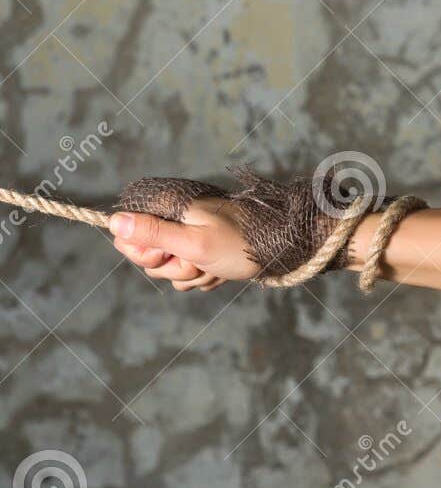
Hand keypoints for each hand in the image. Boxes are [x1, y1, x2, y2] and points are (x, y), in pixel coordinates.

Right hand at [109, 196, 262, 288]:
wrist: (280, 248)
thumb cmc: (239, 243)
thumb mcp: (193, 242)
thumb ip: (153, 233)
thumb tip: (114, 222)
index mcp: (166, 209)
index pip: (126, 236)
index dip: (145, 253)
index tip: (169, 253)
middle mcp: (172, 220)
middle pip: (147, 257)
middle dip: (174, 266)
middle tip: (198, 261)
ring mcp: (186, 238)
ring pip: (168, 270)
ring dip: (193, 274)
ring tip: (214, 264)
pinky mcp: (198, 252)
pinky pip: (187, 276)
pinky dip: (204, 277)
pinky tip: (220, 269)